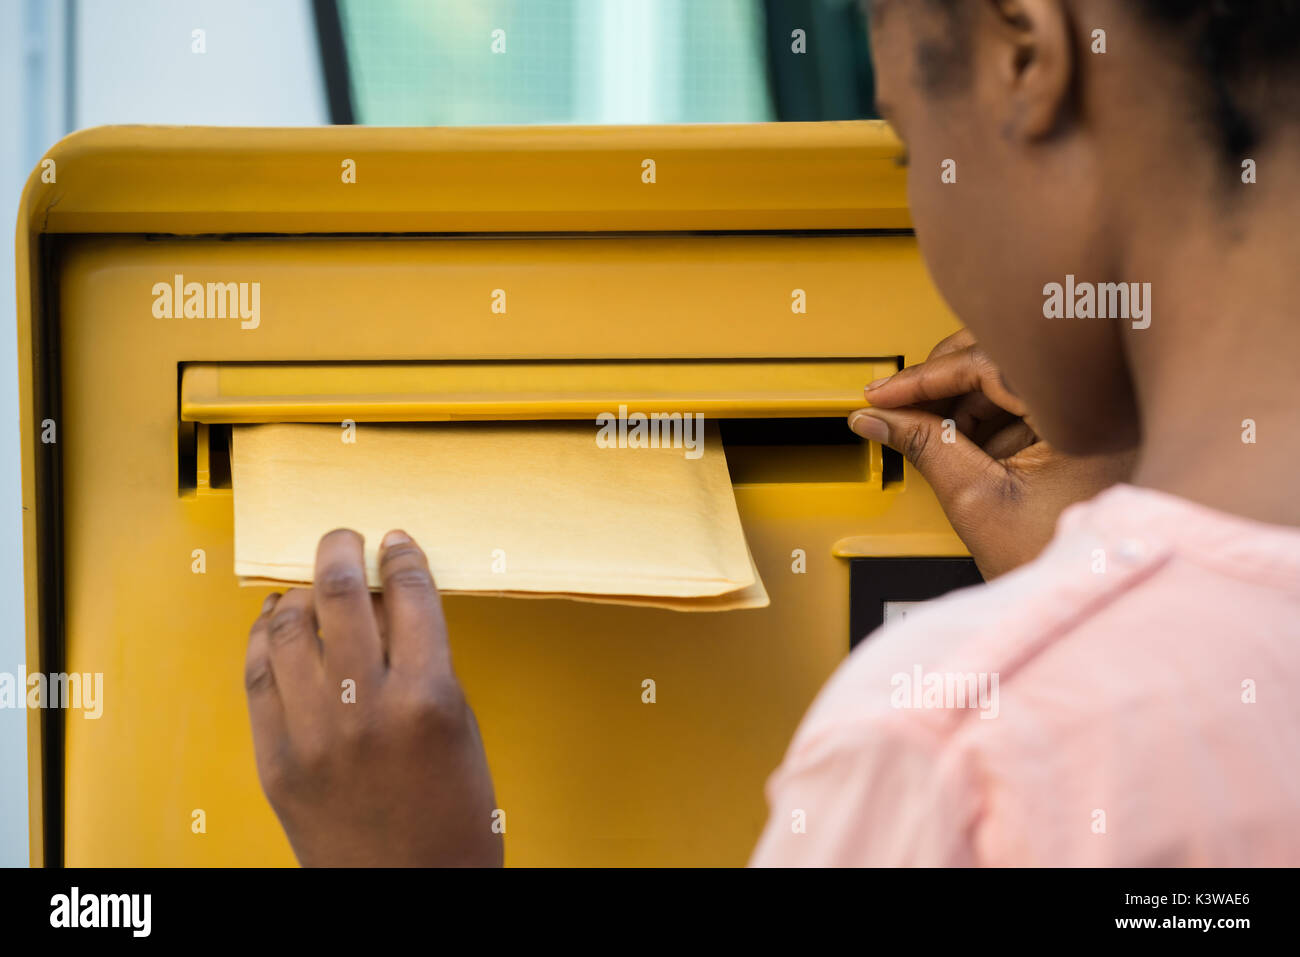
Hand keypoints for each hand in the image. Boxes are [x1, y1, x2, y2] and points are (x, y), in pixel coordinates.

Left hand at [245, 528, 501, 866]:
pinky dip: (263, 639)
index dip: (403, 557)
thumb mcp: (463, 731)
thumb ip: (427, 667)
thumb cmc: (453, 822)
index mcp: (428, 699)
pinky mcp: (274, 761)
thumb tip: (391, 610)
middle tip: (344, 539)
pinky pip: (256, 677)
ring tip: (308, 584)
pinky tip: (275, 624)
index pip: (410, 596)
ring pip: (287, 629)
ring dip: (299, 592)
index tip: (397, 542)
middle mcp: (366, 709)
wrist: (409, 896)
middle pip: (340, 597)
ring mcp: (312, 735)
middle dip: (341, 551)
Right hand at [849, 330, 1135, 578]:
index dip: (925, 376)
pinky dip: (988, 415)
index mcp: (1081, 413)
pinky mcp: (1086, 425)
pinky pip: (1027, 399)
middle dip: (943, 381)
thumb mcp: (977, 501)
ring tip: (933, 436)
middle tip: (901, 405)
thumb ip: (925, 447)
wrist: (1092, 592)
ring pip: (1010, 375)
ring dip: (963, 401)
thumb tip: (879, 418)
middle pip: (1001, 356)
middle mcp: (1099, 401)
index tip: (885, 393)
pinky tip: (966, 444)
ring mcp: (1095, 411)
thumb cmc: (1059, 558)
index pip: (988, 363)